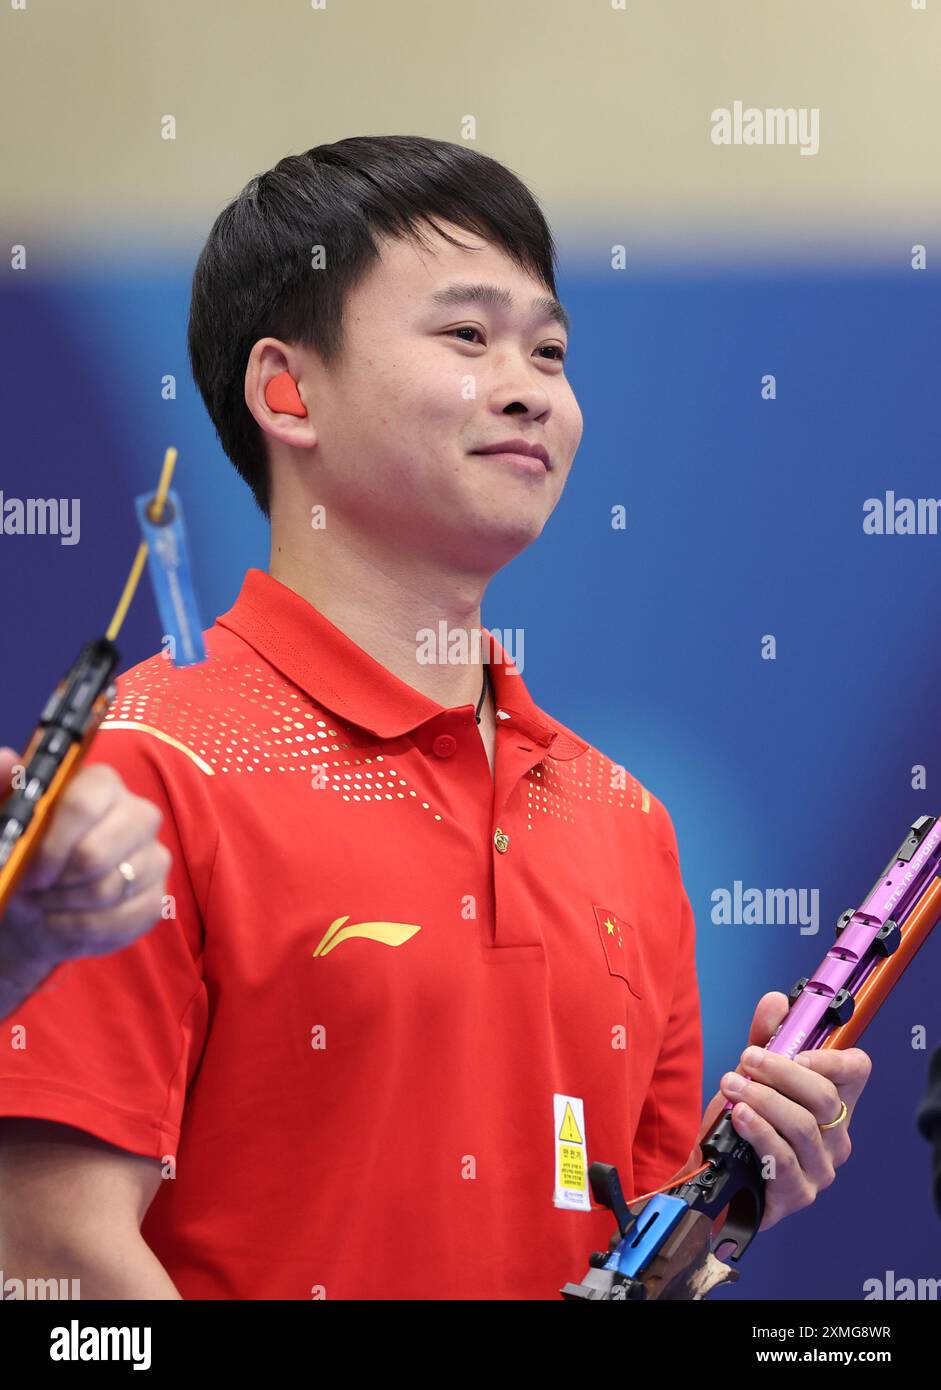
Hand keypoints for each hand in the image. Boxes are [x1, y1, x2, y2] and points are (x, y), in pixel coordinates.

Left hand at [0, 746, 171, 970]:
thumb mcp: (6, 819)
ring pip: (108, 890)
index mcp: (101, 784)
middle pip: (97, 853)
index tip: (28, 870)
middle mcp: (138, 814)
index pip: (83, 804)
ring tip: (45, 905)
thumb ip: (2, 787)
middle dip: (56, 882)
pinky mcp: (158, 897)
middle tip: (35, 890)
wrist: (36, 904)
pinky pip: (122, 921)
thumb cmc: (23, 854)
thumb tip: (6, 760)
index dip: (50, 844)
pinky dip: (81, 930)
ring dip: (64, 907)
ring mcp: (154, 856)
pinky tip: (64, 923)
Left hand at [697, 991, 871, 1231]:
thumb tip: (777, 1002)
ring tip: (733, 1087)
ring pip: (803, 1126)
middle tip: (748, 1060)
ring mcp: (820, 1167)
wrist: (714, 1171)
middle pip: (825, 1097)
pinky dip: (759, 1131)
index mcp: (833, 1101)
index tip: (798, 1051)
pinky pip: (783, 1159)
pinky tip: (739, 1117)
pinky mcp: (798, 1193)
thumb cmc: (741, 1123)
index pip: (856, 1072)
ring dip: (763, 1100)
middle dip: (781, 1072)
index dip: (833, 1059)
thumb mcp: (751, 1075)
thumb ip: (766, 1038)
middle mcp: (834, 1135)